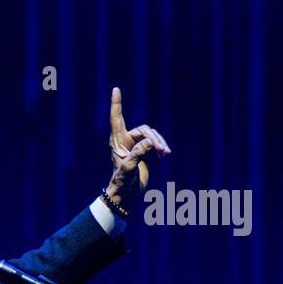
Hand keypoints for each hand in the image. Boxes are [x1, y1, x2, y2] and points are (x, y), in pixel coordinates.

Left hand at [106, 87, 169, 207]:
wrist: (126, 194)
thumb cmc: (122, 182)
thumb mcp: (129, 168)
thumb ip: (138, 154)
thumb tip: (150, 142)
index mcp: (117, 142)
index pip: (117, 119)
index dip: (117, 104)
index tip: (116, 89)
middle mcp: (125, 140)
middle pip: (144, 129)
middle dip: (155, 138)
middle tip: (163, 150)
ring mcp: (135, 145)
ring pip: (152, 136)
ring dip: (160, 143)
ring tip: (166, 154)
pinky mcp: (144, 151)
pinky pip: (155, 143)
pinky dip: (161, 148)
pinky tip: (164, 156)